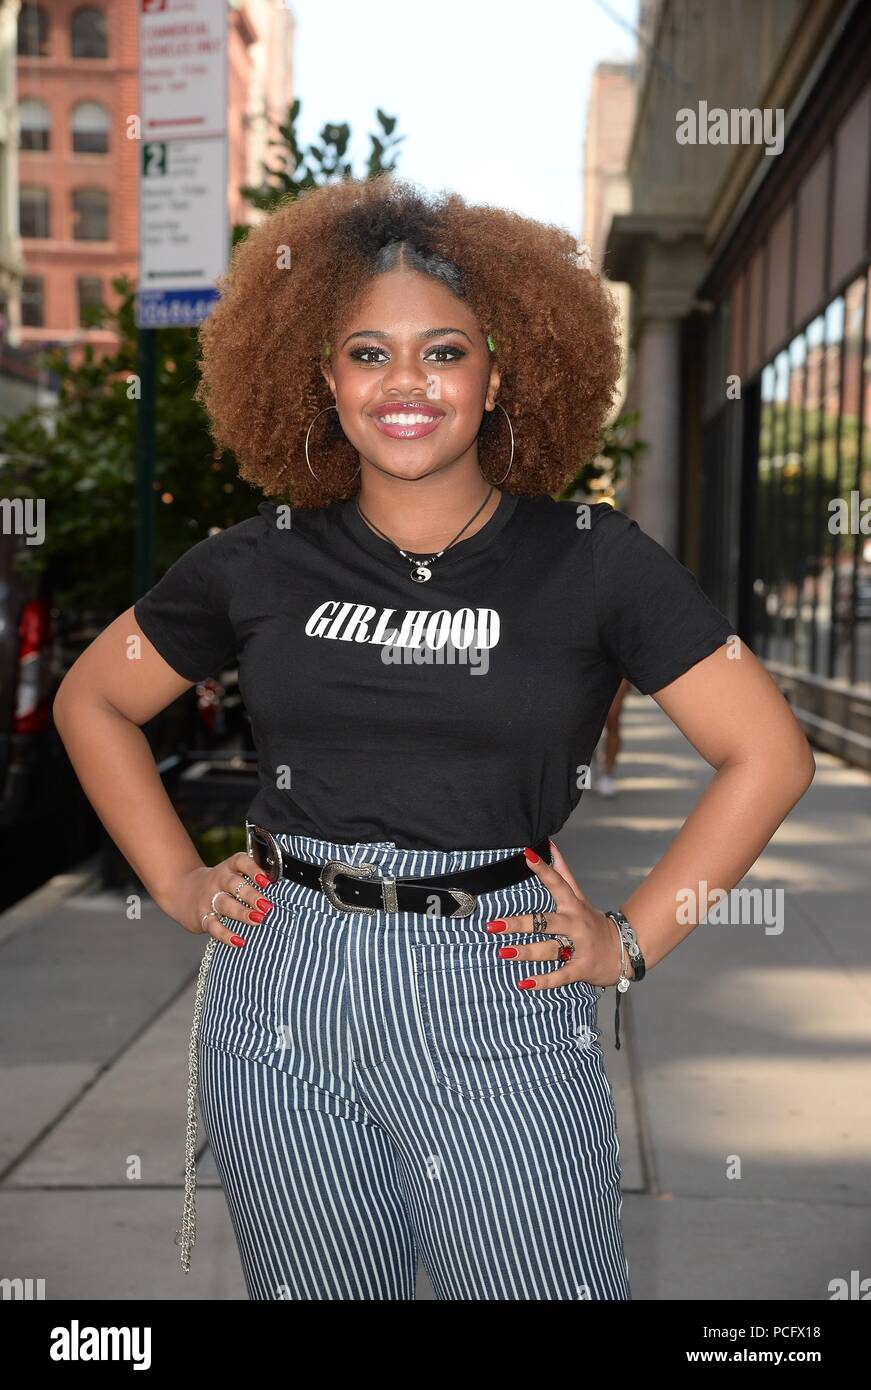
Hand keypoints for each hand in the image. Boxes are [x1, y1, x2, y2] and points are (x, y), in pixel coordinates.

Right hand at [166, 852, 275, 945]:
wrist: (182, 891)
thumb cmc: (219, 885)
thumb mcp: (230, 874)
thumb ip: (251, 878)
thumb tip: (285, 889)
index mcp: (228, 868)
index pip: (240, 861)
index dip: (253, 869)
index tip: (267, 880)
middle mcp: (217, 881)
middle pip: (234, 884)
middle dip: (252, 895)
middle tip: (267, 906)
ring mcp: (208, 899)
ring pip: (225, 904)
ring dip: (242, 912)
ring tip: (258, 919)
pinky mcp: (202, 917)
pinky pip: (214, 926)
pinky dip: (226, 935)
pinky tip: (239, 941)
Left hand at [485, 840, 622, 989]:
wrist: (625, 951)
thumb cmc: (593, 922)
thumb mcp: (579, 898)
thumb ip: (564, 873)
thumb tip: (550, 845)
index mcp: (573, 905)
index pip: (557, 883)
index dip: (543, 868)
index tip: (526, 855)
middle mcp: (575, 924)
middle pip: (546, 922)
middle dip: (520, 923)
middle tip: (493, 925)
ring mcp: (579, 948)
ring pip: (549, 949)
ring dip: (525, 952)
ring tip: (502, 952)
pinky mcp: (581, 969)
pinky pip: (560, 976)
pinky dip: (543, 981)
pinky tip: (524, 983)